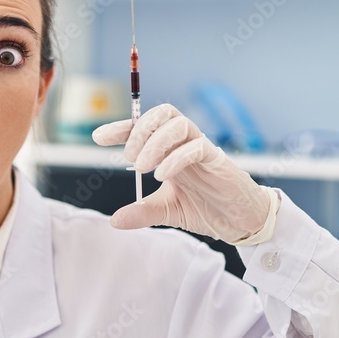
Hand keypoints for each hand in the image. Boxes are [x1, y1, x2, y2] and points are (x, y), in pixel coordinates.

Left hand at [92, 103, 277, 243]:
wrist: (240, 223)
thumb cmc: (208, 209)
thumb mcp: (167, 211)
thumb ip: (142, 212)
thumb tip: (114, 220)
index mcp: (171, 151)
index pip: (145, 128)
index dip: (121, 128)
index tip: (98, 137)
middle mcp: (185, 144)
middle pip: (163, 114)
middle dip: (139, 130)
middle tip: (129, 157)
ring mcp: (202, 149)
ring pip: (179, 123)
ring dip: (155, 141)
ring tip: (142, 167)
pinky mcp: (218, 161)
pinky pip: (197, 147)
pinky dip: (175, 158)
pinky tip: (162, 175)